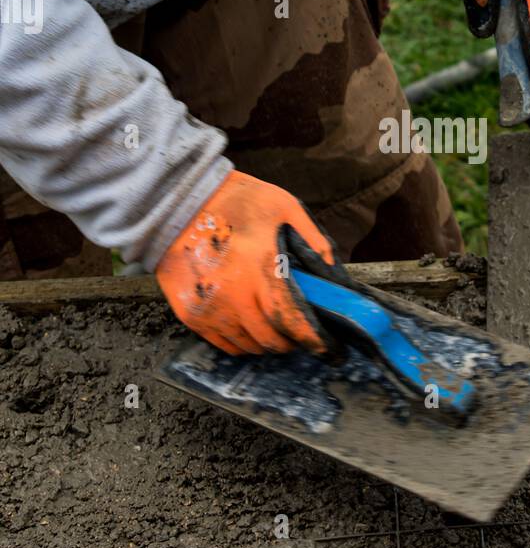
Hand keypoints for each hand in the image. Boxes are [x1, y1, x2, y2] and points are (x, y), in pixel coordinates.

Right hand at [155, 170, 346, 355]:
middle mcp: (233, 296)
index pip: (293, 321)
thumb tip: (334, 272)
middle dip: (293, 341)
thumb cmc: (234, 201)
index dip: (315, 340)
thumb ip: (313, 239)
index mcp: (260, 269)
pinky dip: (243, 341)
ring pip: (250, 346)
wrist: (177, 203)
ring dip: (268, 342)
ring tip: (275, 326)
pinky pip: (225, 345)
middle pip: (272, 340)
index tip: (329, 347)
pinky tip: (250, 325)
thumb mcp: (283, 206)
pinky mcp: (191, 315)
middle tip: (300, 332)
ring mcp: (210, 309)